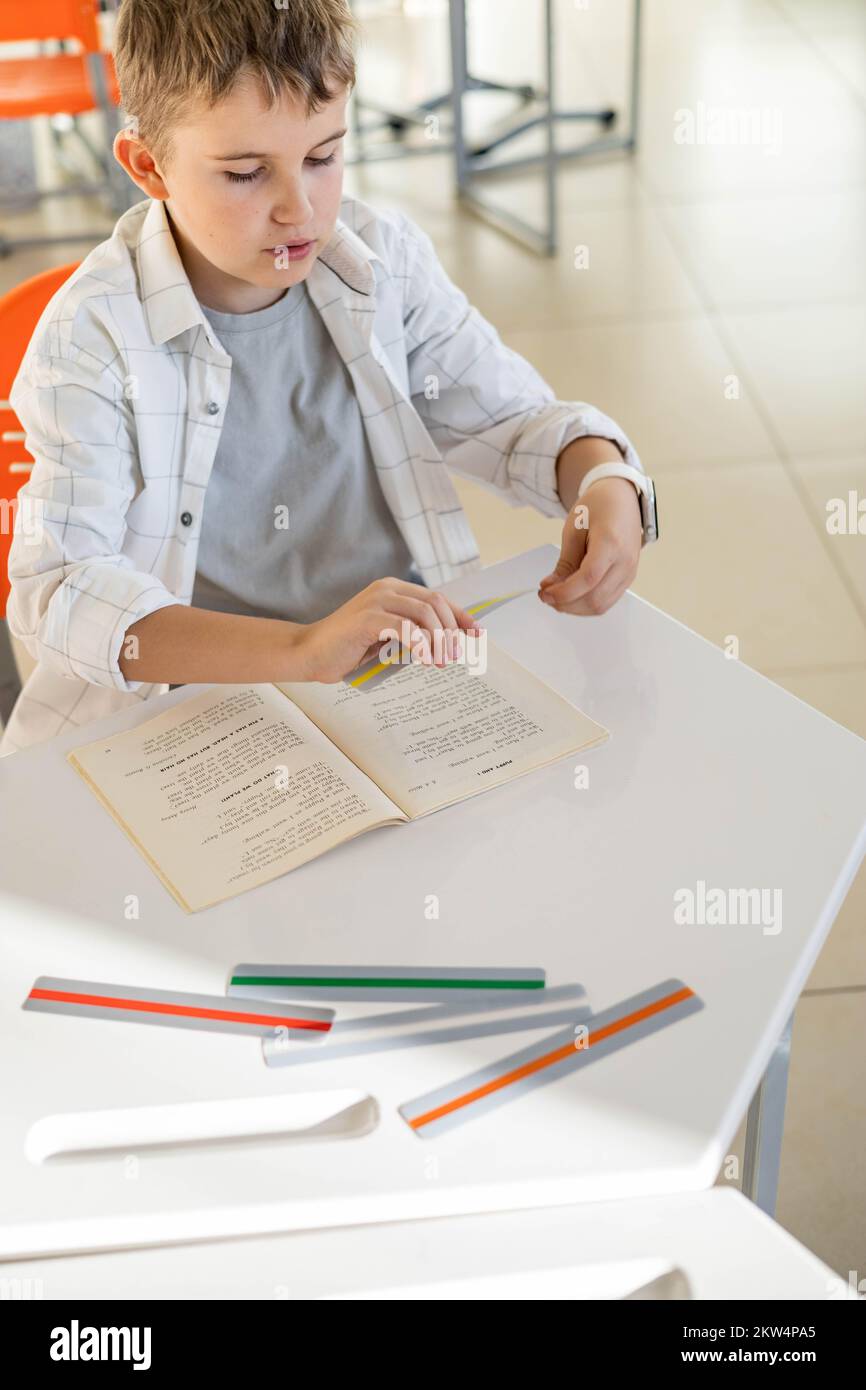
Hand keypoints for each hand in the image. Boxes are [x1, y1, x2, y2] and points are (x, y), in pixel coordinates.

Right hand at [297, 576, 484, 683]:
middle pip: (435, 604)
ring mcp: (376, 601)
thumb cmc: (349, 648)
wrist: (311, 654)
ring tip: (440, 661)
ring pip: (424, 613)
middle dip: (451, 630)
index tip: (477, 634)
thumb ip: (414, 634)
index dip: (461, 616)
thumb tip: (449, 643)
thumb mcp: (389, 639)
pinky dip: (420, 644)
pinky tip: (424, 658)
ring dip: (439, 639)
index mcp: (394, 590)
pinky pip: (404, 628)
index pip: (438, 599)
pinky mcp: (366, 618)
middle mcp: (386, 589)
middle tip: (453, 656)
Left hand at [538, 477, 641, 615]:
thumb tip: (550, 587)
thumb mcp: (574, 529)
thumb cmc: (598, 506)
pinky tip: (571, 595)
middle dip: (566, 603)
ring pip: (601, 606)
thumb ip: (564, 562)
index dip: (564, 592)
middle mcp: (625, 561)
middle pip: (595, 599)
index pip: (588, 579)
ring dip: (575, 608)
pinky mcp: (627, 578)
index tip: (545, 593)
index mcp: (611, 542)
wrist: (621, 498)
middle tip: (546, 595)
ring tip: (556, 595)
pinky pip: (606, 601)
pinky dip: (586, 604)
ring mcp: (629, 572)